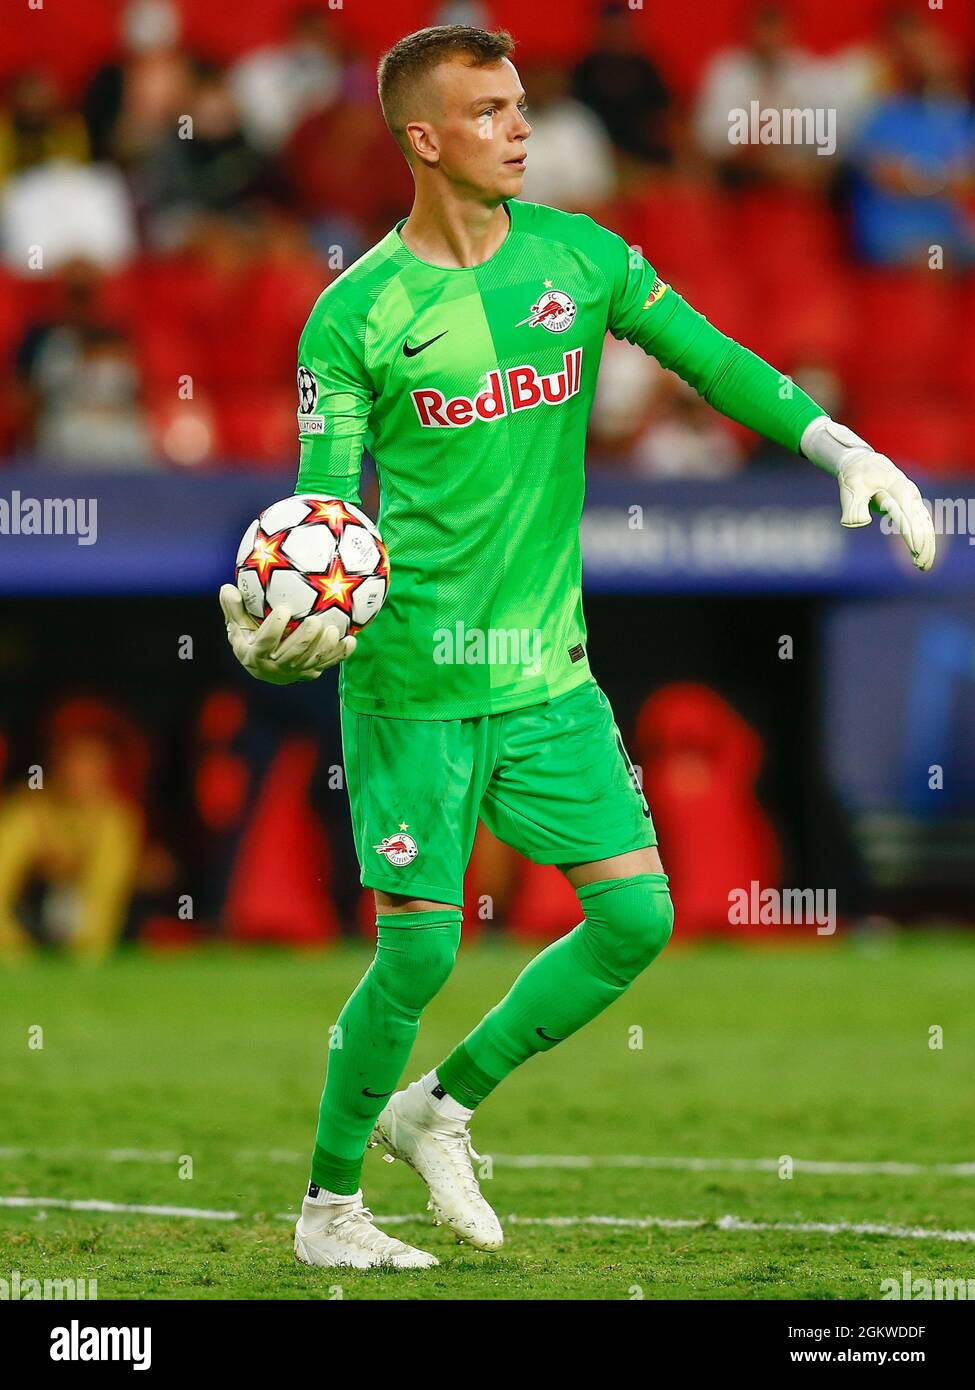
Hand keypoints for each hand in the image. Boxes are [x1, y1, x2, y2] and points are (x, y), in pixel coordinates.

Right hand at [219, 584, 355, 684]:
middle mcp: (276, 668)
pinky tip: (351, 640)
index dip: (274, 628)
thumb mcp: (236, 625)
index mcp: (255, 656)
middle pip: (293, 655)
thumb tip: (227, 588)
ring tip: (332, 629)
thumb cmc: (249, 638)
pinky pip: (328, 664)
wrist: (264, 667)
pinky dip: (340, 654)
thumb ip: (233, 608)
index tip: (283, 609)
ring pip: (312, 661)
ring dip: (324, 647)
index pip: (265, 643)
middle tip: (314, 620)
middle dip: (305, 639)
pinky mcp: (311, 672)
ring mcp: (296, 672)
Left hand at [801, 417, 935, 570]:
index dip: (912, 534)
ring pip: (925, 525)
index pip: (906, 516)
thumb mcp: (851, 488)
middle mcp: (909, 495)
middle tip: (921, 566)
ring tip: (924, 567)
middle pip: (921, 523)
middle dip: (924, 545)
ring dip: (927, 546)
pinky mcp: (911, 505)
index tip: (915, 551)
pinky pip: (922, 524)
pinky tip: (924, 555)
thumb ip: (854, 506)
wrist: (863, 463)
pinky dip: (925, 539)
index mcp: (897, 489)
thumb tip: (861, 523)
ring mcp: (912, 500)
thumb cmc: (856, 476)